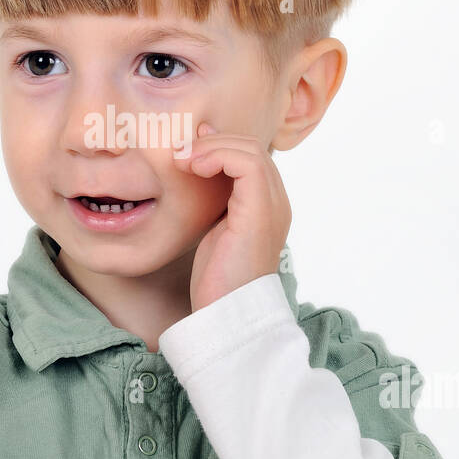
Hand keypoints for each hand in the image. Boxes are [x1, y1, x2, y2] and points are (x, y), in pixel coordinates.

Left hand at [173, 121, 291, 312]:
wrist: (226, 316)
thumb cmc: (216, 280)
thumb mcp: (213, 229)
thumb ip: (213, 198)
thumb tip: (199, 162)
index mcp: (267, 206)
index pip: (250, 156)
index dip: (219, 145)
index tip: (188, 152)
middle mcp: (277, 203)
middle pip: (252, 147)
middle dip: (213, 142)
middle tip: (181, 154)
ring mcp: (273, 207)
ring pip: (251, 149)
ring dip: (212, 147)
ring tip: (185, 161)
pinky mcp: (260, 213)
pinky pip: (247, 164)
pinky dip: (218, 156)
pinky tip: (195, 169)